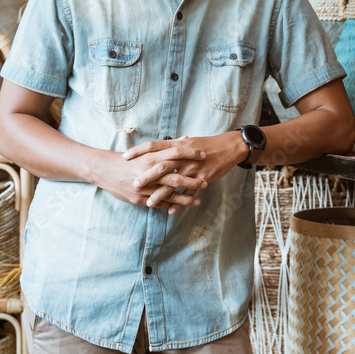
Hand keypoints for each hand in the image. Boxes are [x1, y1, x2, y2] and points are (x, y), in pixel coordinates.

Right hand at [95, 141, 207, 210]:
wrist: (104, 170)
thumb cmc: (129, 159)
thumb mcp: (147, 150)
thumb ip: (168, 145)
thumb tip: (187, 138)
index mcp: (151, 157)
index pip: (176, 153)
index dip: (192, 154)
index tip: (205, 155)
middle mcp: (149, 172)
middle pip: (175, 176)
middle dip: (192, 180)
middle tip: (206, 182)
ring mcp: (145, 187)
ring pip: (169, 194)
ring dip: (185, 197)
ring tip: (198, 200)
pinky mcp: (140, 199)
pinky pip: (158, 203)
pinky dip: (170, 206)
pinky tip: (180, 207)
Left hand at [123, 133, 247, 212]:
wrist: (229, 147)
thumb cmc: (207, 144)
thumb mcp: (189, 142)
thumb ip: (173, 146)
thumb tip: (158, 147)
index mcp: (178, 145)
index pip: (154, 145)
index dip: (139, 151)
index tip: (125, 157)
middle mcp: (183, 156)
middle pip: (161, 165)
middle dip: (147, 175)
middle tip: (133, 184)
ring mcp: (193, 168)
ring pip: (174, 182)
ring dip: (160, 193)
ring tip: (149, 203)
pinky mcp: (202, 178)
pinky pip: (189, 192)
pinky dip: (179, 203)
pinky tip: (171, 211)